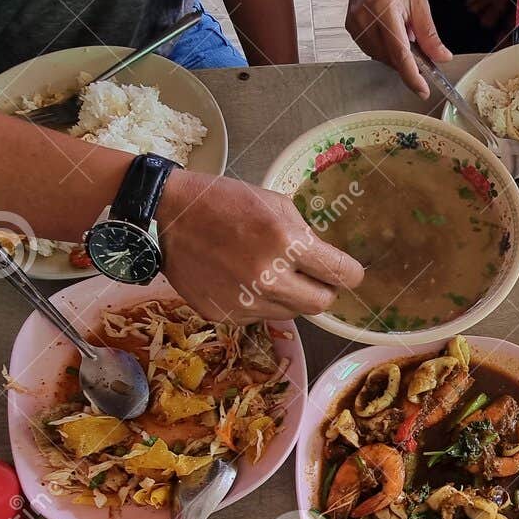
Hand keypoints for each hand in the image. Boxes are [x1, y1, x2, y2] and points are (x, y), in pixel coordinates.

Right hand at [157, 173, 361, 320]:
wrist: (167, 214)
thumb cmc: (224, 201)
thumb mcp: (275, 204)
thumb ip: (305, 235)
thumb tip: (326, 262)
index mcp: (286, 243)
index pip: (341, 274)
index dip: (351, 274)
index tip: (350, 273)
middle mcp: (268, 279)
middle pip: (321, 304)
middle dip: (323, 289)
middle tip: (312, 276)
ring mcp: (245, 302)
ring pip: (290, 312)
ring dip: (288, 295)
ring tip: (266, 271)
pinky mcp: (224, 315)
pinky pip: (258, 316)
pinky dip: (258, 302)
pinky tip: (240, 279)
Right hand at [344, 0, 450, 98]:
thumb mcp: (419, 0)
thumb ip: (429, 33)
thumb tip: (442, 58)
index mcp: (384, 10)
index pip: (399, 54)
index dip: (412, 76)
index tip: (423, 91)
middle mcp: (365, 19)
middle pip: (390, 58)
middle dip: (408, 63)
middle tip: (423, 55)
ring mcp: (354, 24)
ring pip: (380, 56)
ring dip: (396, 55)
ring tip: (405, 33)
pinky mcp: (350, 27)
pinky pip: (371, 49)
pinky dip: (385, 48)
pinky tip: (392, 33)